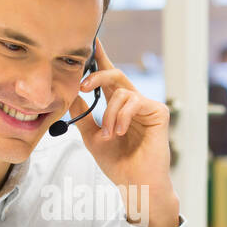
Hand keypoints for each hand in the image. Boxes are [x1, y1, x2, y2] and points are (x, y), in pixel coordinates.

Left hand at [66, 38, 178, 226]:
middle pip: (115, 75)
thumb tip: (69, 93)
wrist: (135, 184)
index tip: (92, 41)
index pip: (109, 77)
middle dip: (96, 76)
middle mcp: (134, 102)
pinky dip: (122, 117)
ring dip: (109, 114)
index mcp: (119, 106)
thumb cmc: (118, 164)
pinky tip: (120, 132)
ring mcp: (147, 106)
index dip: (101, 59)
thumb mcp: (92, 137)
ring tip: (109, 136)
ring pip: (121, 92)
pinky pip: (134, 102)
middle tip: (82, 86)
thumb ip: (82, 115)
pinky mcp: (158, 112)